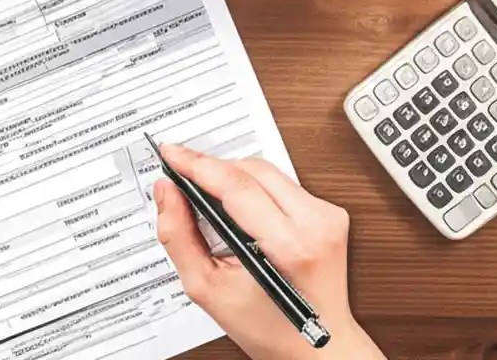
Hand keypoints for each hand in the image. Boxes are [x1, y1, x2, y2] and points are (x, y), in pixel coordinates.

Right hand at [153, 146, 384, 359]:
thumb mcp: (208, 289)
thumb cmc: (271, 327)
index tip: (172, 155)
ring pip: (267, 171)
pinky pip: (282, 183)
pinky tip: (240, 208)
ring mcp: (327, 216)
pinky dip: (254, 188)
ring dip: (233, 177)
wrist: (317, 346)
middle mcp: (316, 224)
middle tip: (183, 178)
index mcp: (290, 246)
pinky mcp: (330, 213)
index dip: (197, 164)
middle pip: (251, 170)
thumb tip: (166, 193)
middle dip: (212, 168)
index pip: (235, 185)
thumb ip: (179, 236)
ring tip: (210, 197)